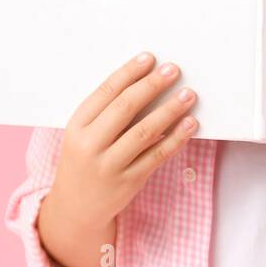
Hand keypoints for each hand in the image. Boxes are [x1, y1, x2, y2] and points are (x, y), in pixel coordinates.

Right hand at [38, 52, 197, 266]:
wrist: (75, 208)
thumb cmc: (84, 160)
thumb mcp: (83, 134)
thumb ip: (106, 112)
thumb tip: (145, 81)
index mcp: (77, 126)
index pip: (106, 92)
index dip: (129, 72)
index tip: (150, 58)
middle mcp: (90, 145)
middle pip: (125, 108)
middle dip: (152, 86)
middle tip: (173, 70)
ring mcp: (109, 166)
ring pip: (144, 132)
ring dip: (170, 110)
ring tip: (188, 94)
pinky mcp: (129, 182)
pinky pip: (157, 156)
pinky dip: (176, 138)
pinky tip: (189, 124)